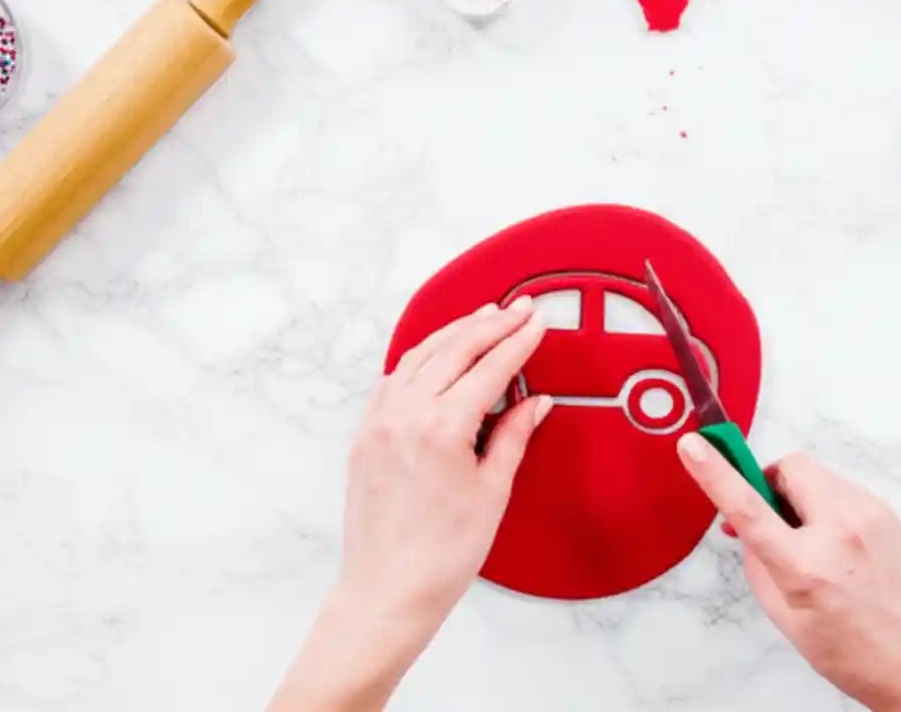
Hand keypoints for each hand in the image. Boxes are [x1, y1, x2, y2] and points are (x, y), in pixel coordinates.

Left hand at [270, 299, 550, 711]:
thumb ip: (513, 437)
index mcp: (441, 429)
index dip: (517, 341)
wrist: (387, 591)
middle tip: (517, 310)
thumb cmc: (440, 555)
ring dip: (453, 334)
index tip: (536, 323)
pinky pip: (392, 381)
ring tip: (481, 319)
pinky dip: (418, 359)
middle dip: (489, 325)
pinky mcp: (365, 437)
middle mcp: (404, 417)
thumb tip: (533, 402)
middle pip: (453, 350)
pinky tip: (434, 356)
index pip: (489, 368)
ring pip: (418, 357)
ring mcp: (379, 424)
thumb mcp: (492, 493)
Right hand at [677, 439, 900, 711]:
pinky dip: (824, 504)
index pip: (748, 507)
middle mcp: (843, 532)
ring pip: (816, 475)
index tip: (694, 447)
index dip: (715, 473)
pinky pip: (841, 489)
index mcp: (807, 567)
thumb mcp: (786, 619)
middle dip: (769, 483)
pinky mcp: (887, 514)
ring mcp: (871, 518)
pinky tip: (831, 541)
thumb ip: (758, 565)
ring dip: (798, 495)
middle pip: (789, 468)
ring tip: (804, 537)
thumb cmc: (855, 652)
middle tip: (766, 515)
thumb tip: (745, 527)